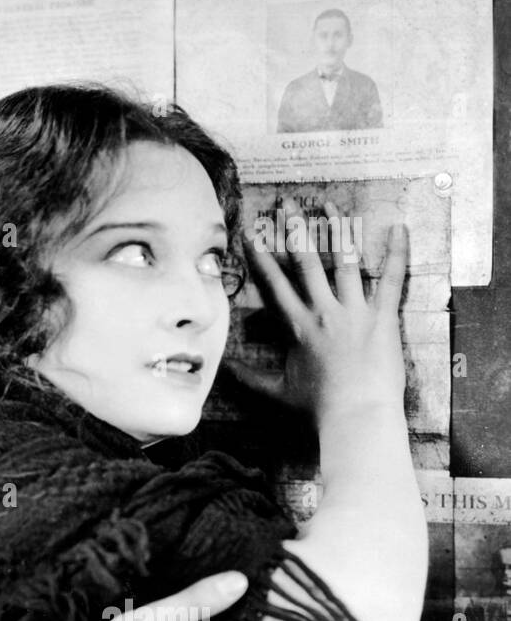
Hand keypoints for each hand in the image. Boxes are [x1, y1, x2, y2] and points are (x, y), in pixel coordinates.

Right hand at [225, 204, 407, 424]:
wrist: (356, 415)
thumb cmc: (318, 407)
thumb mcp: (277, 391)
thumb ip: (249, 378)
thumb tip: (222, 369)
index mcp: (297, 326)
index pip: (274, 284)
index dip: (261, 258)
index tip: (252, 236)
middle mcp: (323, 311)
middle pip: (305, 262)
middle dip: (295, 230)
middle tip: (288, 205)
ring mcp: (355, 311)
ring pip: (343, 261)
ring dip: (336, 230)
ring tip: (330, 205)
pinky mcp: (384, 317)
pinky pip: (391, 279)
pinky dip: (396, 253)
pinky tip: (398, 229)